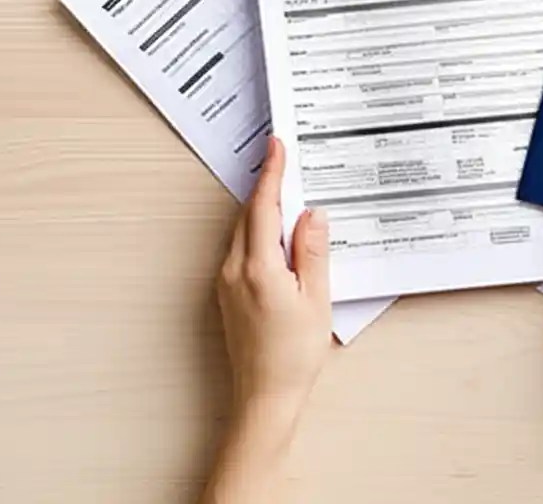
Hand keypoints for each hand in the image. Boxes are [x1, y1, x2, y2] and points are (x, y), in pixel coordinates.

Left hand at [217, 136, 332, 412]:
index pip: (264, 207)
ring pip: (243, 231)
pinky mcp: (227, 294)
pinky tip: (278, 237)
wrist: (264, 396)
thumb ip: (313, 252)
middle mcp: (233, 270)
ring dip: (263, 210)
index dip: (272, 173)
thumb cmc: (293, 355)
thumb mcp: (316, 299)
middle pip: (249, 215)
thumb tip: (312, 215)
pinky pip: (241, 250)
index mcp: (258, 268)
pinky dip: (259, 233)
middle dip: (267, 187)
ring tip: (288, 195)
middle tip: (286, 162)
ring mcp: (225, 283)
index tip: (277, 147)